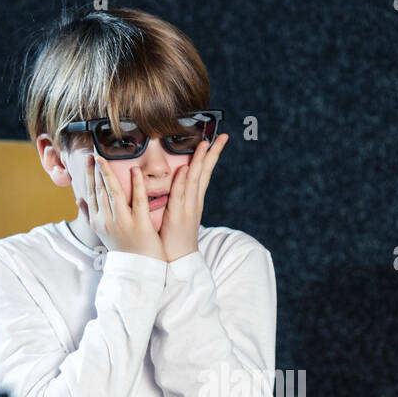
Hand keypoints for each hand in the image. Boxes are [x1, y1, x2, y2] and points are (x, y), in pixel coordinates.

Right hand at [81, 152, 165, 259]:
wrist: (137, 270)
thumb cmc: (122, 249)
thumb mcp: (102, 233)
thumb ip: (90, 215)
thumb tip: (77, 200)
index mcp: (98, 222)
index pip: (90, 194)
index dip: (89, 176)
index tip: (88, 160)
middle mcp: (107, 222)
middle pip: (99, 191)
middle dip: (95, 171)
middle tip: (94, 154)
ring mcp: (123, 223)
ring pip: (113, 194)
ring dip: (108, 174)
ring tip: (105, 159)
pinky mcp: (140, 226)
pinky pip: (137, 201)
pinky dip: (136, 185)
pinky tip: (134, 170)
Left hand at [159, 134, 227, 261]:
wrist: (179, 260)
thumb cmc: (175, 237)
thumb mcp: (178, 212)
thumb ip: (179, 196)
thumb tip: (179, 179)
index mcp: (195, 199)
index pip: (205, 173)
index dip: (211, 156)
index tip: (217, 140)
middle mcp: (195, 201)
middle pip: (205, 173)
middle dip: (213, 154)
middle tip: (222, 137)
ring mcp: (188, 208)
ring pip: (195, 180)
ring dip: (200, 161)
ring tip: (205, 144)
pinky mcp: (178, 216)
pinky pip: (180, 196)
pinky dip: (182, 181)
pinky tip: (184, 168)